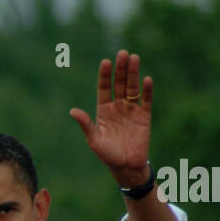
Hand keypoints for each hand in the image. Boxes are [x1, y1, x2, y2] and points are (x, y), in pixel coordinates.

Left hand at [70, 50, 152, 182]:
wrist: (126, 166)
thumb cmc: (107, 154)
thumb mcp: (94, 140)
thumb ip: (86, 124)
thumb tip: (72, 111)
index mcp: (103, 110)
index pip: (104, 88)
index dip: (105, 75)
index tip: (106, 62)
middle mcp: (117, 107)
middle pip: (119, 83)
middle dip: (121, 69)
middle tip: (123, 53)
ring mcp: (131, 110)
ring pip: (132, 88)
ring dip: (133, 74)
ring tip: (134, 58)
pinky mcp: (144, 116)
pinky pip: (145, 100)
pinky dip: (146, 90)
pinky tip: (146, 79)